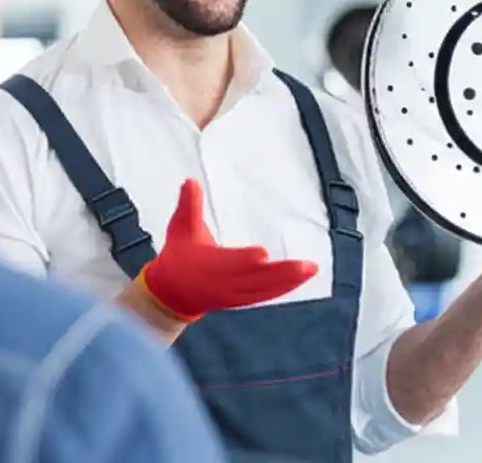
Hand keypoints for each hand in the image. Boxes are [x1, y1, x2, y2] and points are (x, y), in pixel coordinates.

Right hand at [136, 179, 318, 321]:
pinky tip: (298, 279)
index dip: (245, 260)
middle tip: (307, 266)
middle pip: (257, 280)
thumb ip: (189, 205)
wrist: (171, 293)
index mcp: (211, 265)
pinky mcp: (240, 300)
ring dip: (289, 281)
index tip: (263, 254)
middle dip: (283, 274)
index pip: (230, 263)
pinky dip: (282, 288)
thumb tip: (191, 181)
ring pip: (265, 289)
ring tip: (310, 269)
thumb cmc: (178, 256)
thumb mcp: (180, 228)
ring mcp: (234, 294)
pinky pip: (264, 295)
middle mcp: (225, 283)